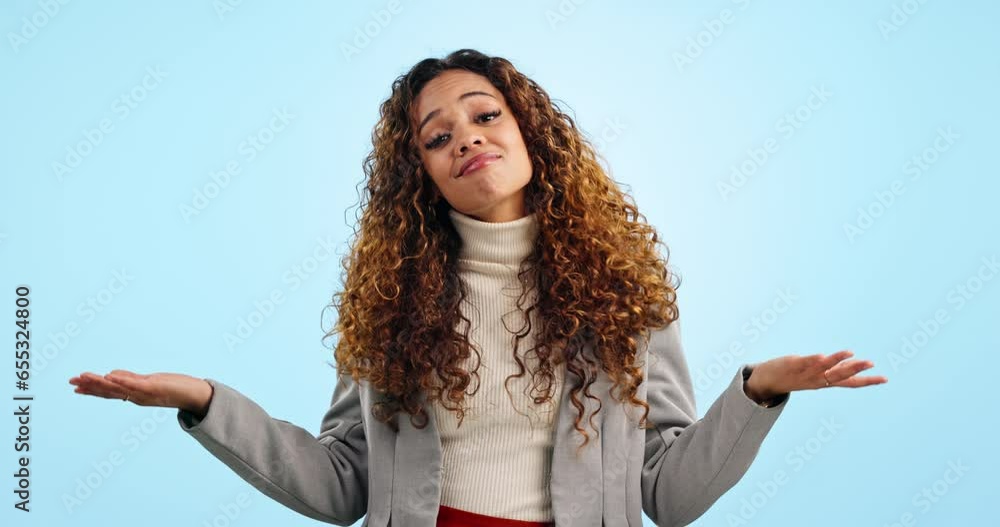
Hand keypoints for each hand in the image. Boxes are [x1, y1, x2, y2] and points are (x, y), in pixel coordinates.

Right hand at [69, 370, 213, 417]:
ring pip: (117, 388)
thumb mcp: (149, 382)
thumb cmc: (174, 388)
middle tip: (71, 382)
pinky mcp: (154, 387)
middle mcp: (136, 396)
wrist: (196, 396)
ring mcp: (144, 393)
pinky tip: (110, 376)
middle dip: (89, 386)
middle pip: (109, 391)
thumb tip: (111, 375)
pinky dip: (121, 380)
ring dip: (99, 382)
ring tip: (84, 377)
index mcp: (135, 395)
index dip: (92, 389)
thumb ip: (130, 379)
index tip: (75, 387)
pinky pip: (134, 384)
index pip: (109, 392)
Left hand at [744, 350, 887, 401]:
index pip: (850, 383)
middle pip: (840, 375)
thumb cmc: (797, 376)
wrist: (768, 382)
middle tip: (871, 363)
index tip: (885, 379)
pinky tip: (821, 356)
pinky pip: (804, 363)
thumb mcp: (818, 375)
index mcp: (826, 382)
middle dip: (856, 369)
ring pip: (824, 367)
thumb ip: (834, 369)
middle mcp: (818, 380)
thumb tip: (851, 364)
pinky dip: (813, 360)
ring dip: (837, 360)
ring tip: (851, 353)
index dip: (868, 381)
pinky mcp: (793, 365)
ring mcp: (805, 373)